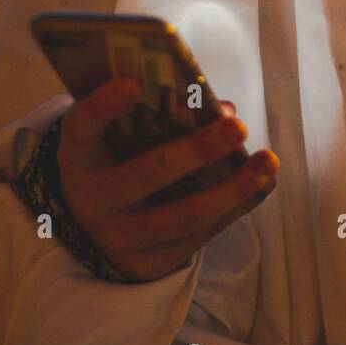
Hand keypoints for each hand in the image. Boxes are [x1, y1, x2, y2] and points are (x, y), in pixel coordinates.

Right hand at [57, 76, 277, 282]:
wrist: (97, 233)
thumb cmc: (116, 165)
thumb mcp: (114, 140)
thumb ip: (156, 116)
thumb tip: (224, 110)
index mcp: (78, 159)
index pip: (81, 128)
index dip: (103, 106)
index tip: (132, 81)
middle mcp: (93, 201)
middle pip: (147, 175)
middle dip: (196, 151)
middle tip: (236, 126)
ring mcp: (121, 238)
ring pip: (184, 215)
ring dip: (233, 189)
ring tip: (267, 162)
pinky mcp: (151, 263)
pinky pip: (201, 235)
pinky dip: (236, 208)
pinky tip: (261, 185)